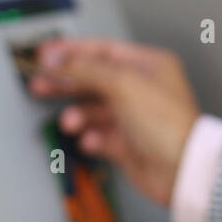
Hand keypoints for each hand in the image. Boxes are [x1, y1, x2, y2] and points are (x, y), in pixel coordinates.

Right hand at [28, 37, 201, 207]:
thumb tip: (56, 58)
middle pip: (94, 79)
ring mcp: (135, 117)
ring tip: (71, 122)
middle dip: (66, 82)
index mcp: (149, 66)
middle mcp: (142, 89)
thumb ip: (85, 69)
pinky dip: (92, 138)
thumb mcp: (122, 85)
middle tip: (39, 84)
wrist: (181, 170)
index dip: (72, 51)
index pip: (103, 51)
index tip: (45, 54)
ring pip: (94, 110)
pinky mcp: (128, 144)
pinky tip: (91, 140)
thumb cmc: (167, 124)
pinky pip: (100, 137)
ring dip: (78, 115)